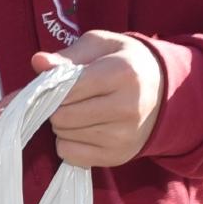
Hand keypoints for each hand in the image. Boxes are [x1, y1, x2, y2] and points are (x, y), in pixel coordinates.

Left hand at [31, 31, 163, 167]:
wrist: (165, 92)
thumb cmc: (125, 63)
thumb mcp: (100, 46)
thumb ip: (67, 56)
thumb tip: (38, 61)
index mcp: (123, 73)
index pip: (67, 89)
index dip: (52, 88)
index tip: (53, 84)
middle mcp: (127, 107)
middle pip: (62, 116)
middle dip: (56, 107)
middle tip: (68, 99)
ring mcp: (124, 136)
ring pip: (63, 136)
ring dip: (62, 125)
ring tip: (81, 111)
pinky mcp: (118, 157)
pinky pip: (70, 155)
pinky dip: (68, 143)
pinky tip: (84, 129)